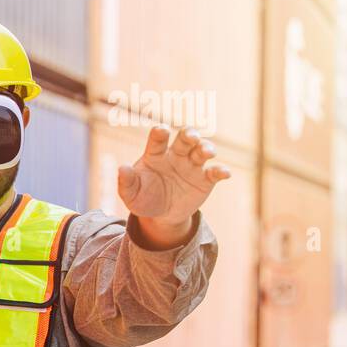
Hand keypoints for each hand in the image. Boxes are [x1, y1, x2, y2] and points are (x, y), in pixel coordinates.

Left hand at [118, 126, 230, 248]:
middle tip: (191, 136)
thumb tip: (122, 168)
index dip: (160, 133)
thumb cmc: (144, 198)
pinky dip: (221, 171)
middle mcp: (176, 156)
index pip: (158, 139)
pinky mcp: (205, 180)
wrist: (161, 216)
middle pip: (185, 139)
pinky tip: (224, 173)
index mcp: (155, 154)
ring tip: (207, 152)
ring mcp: (192, 166)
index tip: (161, 130)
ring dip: (206, 148)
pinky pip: (215, 173)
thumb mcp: (131, 194)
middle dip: (189, 134)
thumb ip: (126, 182)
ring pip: (202, 151)